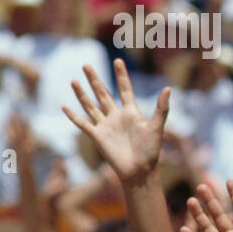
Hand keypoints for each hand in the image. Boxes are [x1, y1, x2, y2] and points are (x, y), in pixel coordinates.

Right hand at [63, 59, 168, 185]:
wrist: (139, 171)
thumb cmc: (151, 151)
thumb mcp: (157, 127)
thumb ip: (161, 108)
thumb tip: (168, 89)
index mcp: (131, 112)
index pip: (124, 89)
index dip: (121, 75)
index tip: (118, 61)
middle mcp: (116, 116)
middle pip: (103, 93)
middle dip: (95, 79)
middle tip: (86, 64)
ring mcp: (106, 126)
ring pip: (91, 105)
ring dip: (82, 94)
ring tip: (74, 80)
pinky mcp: (97, 137)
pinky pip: (83, 124)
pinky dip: (74, 116)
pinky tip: (65, 107)